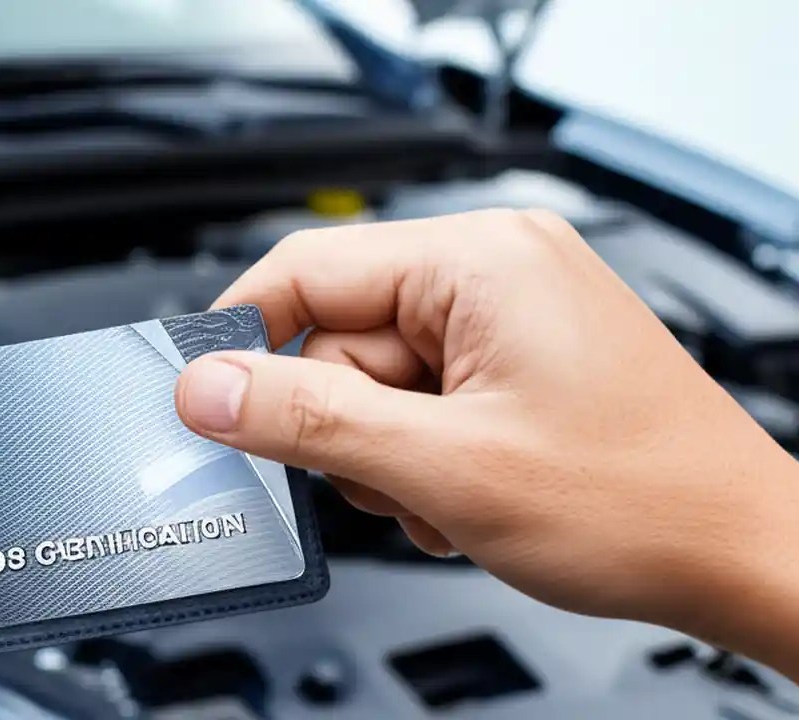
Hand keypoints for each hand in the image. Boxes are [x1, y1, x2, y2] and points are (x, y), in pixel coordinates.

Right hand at [174, 210, 798, 673]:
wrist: (739, 556)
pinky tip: (470, 492)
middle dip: (349, 426)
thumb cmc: (639, 503)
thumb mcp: (443, 467)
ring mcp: (511, 316)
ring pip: (375, 380)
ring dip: (388, 453)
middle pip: (338, 338)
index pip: (307, 268)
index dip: (244, 335)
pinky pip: (420, 398)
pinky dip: (424, 455)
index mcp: (479, 260)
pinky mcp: (517, 360)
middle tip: (397, 478)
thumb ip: (310, 422)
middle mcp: (496, 269)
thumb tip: (211, 389)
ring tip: (450, 494)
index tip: (206, 397)